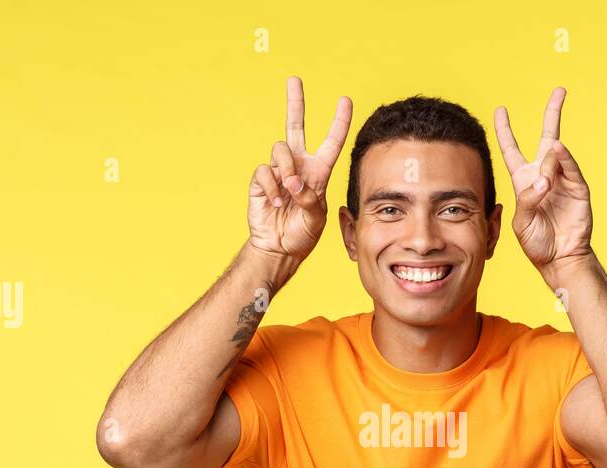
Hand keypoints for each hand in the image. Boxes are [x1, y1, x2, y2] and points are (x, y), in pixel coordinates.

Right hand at [247, 75, 352, 262]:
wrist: (278, 248)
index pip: (331, 142)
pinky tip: (275, 201)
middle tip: (294, 80)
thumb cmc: (302, 235)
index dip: (339, 122)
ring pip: (281, 149)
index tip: (346, 100)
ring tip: (289, 192)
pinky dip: (271, 186)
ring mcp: (279, 171)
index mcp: (319, 172)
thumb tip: (293, 181)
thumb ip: (310, 199)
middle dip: (295, 102)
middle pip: (296, 126)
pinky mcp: (260, 180)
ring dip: (287, 169)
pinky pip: (264, 170)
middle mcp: (299, 166)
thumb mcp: (317, 219)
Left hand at [493, 88, 592, 277]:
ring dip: (549, 163)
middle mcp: (544, 174)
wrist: (559, 259)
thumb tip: (543, 179)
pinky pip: (571, 167)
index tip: (500, 109)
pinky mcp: (578, 188)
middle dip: (553, 112)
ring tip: (546, 186)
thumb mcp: (522, 222)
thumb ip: (528, 199)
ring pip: (555, 154)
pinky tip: (558, 151)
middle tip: (560, 90)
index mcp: (524, 181)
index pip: (512, 149)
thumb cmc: (537, 243)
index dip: (505, 130)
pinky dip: (564, 158)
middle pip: (547, 136)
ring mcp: (563, 179)